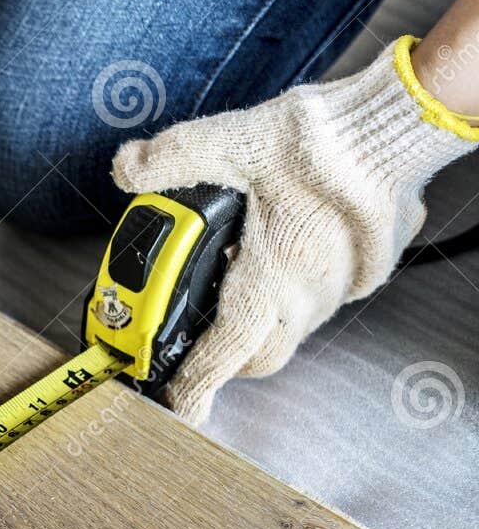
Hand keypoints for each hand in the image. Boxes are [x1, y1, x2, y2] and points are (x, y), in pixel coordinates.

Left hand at [112, 37, 476, 423]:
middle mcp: (308, 294)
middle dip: (225, 361)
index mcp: (270, 276)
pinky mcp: (365, 271)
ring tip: (233, 299)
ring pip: (291, 332)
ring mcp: (341, 287)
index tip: (179, 404)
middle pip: (259, 356)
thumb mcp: (234, 140)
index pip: (224, 350)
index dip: (196, 383)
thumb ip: (174, 157)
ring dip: (260, 329)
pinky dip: (293, 299)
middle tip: (196, 350)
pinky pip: (320, 304)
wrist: (400, 125)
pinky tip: (279, 265)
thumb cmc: (328, 140)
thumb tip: (128, 166)